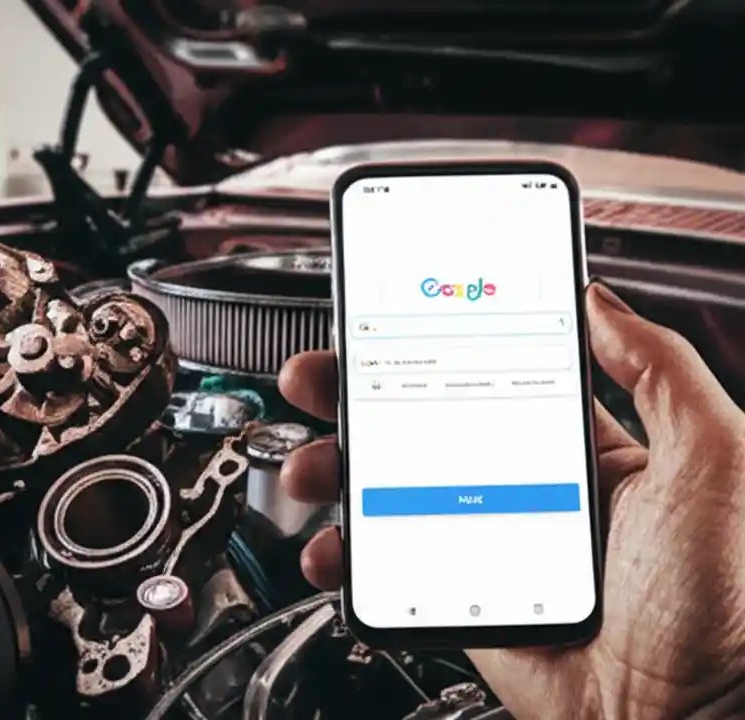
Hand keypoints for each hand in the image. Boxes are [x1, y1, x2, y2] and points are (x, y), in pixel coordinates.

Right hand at [278, 284, 744, 718]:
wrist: (690, 715)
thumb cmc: (728, 601)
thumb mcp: (711, 461)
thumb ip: (661, 372)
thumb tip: (602, 303)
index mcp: (581, 450)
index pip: (492, 373)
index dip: (436, 341)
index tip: (392, 312)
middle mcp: (522, 488)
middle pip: (419, 425)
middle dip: (357, 393)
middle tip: (321, 373)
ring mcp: (483, 542)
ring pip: (388, 492)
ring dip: (335, 467)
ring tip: (315, 463)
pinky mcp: (458, 596)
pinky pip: (385, 568)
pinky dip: (344, 555)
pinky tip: (337, 547)